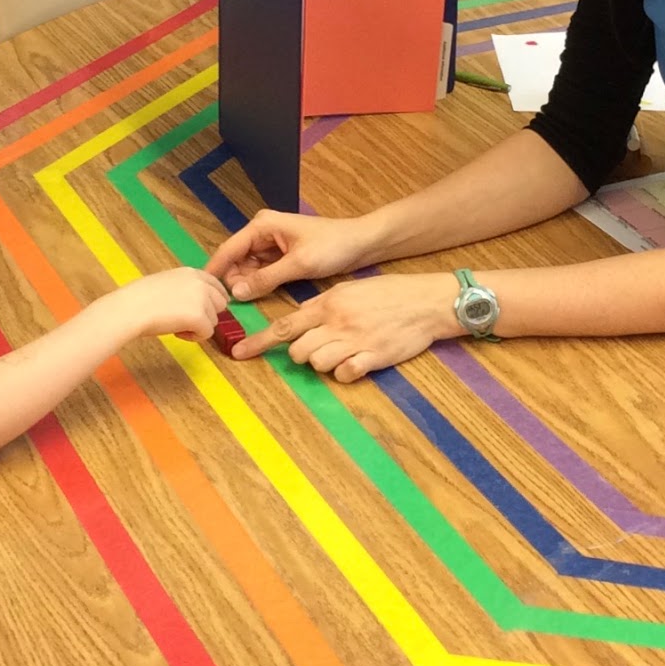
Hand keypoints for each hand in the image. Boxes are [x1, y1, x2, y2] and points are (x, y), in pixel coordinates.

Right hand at [110, 267, 229, 340]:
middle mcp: (200, 283)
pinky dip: (194, 337)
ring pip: (214, 320)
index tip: (202, 310)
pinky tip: (177, 333)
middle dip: (207, 314)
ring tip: (175, 326)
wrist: (128, 310)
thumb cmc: (138, 300)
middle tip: (185, 321)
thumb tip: (196, 302)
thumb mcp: (165, 283)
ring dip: (198, 327)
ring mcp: (202, 299)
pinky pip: (207, 333)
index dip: (211, 301)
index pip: (216, 285)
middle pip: (220, 303)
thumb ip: (184, 288)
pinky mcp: (199, 317)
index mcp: (191, 272)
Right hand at [205, 210, 375, 301]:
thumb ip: (266, 278)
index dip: (215, 271)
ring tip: (243, 304)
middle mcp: (262, 233)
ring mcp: (270, 246)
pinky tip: (258, 297)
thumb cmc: (333, 246)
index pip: (229, 249)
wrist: (361, 244)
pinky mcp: (280, 257)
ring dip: (246, 284)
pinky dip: (259, 284)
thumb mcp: (299, 263)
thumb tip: (236, 293)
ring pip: (247, 269)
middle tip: (229, 306)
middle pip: (235, 261)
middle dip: (233, 281)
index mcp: (262, 226)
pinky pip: (261, 273)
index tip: (203, 292)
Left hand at [233, 273, 458, 382]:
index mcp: (328, 304)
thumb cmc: (388, 293)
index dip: (258, 342)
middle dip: (302, 354)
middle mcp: (337, 323)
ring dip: (324, 363)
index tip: (238, 354)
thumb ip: (323, 306)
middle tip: (321, 346)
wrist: (426, 301)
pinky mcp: (373, 358)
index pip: (284, 326)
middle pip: (298, 351)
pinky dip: (346, 372)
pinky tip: (358, 362)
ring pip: (318, 364)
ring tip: (343, 351)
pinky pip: (344, 375)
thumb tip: (298, 322)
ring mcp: (355, 341)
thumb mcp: (349, 290)